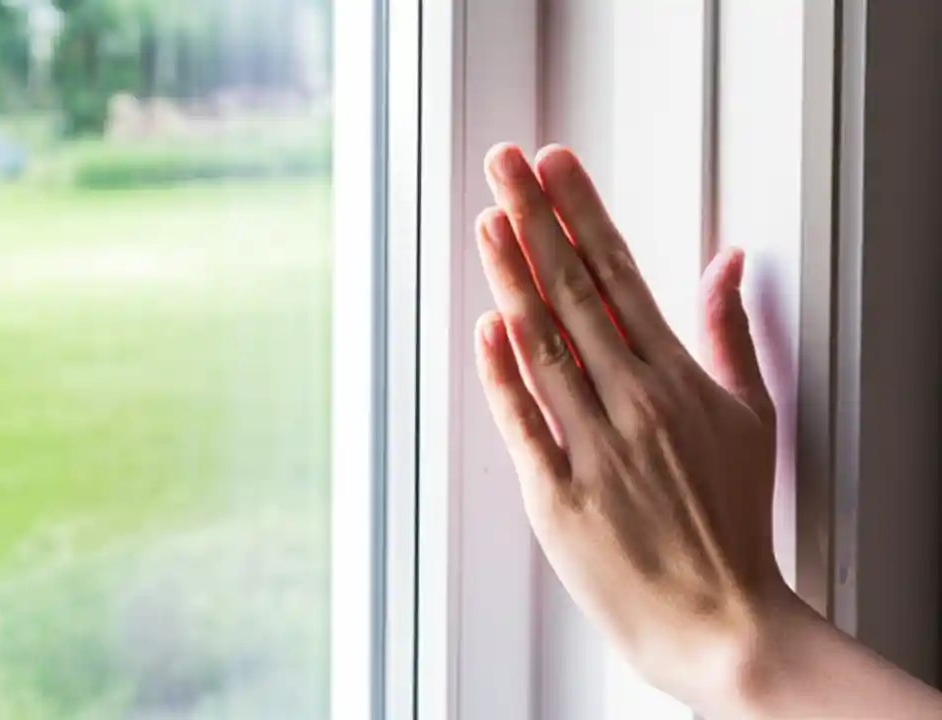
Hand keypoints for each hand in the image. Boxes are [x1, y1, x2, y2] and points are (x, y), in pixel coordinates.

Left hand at [472, 143, 786, 706]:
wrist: (719, 619)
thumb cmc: (732, 517)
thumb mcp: (752, 415)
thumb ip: (731, 332)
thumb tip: (727, 260)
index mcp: (678, 378)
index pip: (622, 274)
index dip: (583, 214)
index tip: (555, 166)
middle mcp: (633, 402)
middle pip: (575, 293)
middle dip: (536, 220)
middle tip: (504, 163)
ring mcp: (593, 447)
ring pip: (544, 346)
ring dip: (512, 278)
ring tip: (488, 219)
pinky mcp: (558, 495)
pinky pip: (523, 423)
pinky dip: (501, 373)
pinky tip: (485, 324)